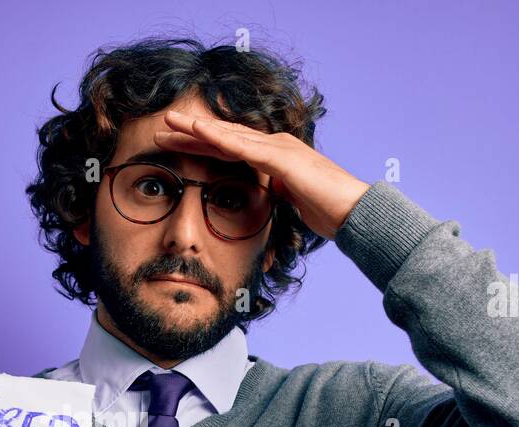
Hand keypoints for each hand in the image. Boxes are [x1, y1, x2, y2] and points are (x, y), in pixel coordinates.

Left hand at [154, 109, 370, 240]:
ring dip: (198, 128)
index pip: (230, 149)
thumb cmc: (328, 211)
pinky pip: (243, 146)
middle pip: (225, 137)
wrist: (355, 213)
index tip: (175, 145)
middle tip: (163, 126)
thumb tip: (264, 199)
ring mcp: (278, 149)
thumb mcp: (291, 202)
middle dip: (192, 131)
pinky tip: (198, 131)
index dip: (202, 145)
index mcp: (274, 157)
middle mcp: (274, 146)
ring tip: (170, 121)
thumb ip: (275, 194)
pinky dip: (219, 137)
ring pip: (229, 135)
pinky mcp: (282, 158)